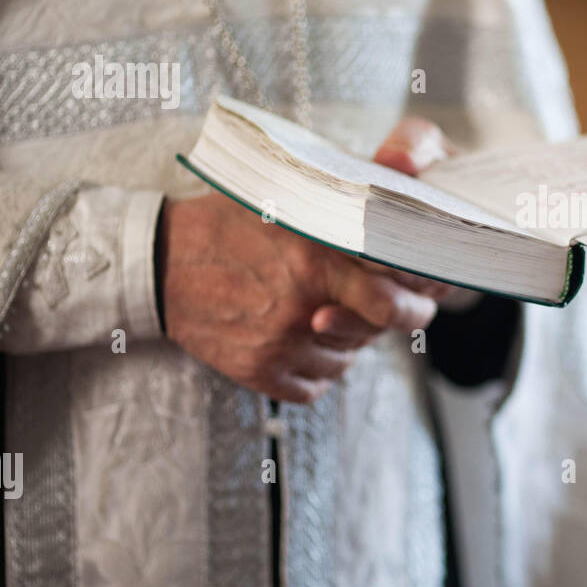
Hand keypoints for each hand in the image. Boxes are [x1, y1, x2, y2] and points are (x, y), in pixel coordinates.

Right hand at [159, 116, 467, 402]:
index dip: (418, 290)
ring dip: (350, 340)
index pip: (393, 291)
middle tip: (396, 307)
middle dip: (399, 318)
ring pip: (349, 359)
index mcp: (317, 258)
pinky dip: (318, 368)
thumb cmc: (230, 223)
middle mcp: (304, 305)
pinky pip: (316, 385)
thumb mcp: (291, 202)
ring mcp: (281, 343)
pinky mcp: (260, 372)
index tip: (427, 283)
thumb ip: (345, 216)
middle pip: (382, 329)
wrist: (159, 262)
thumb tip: (405, 213)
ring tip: (330, 312)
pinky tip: (305, 340)